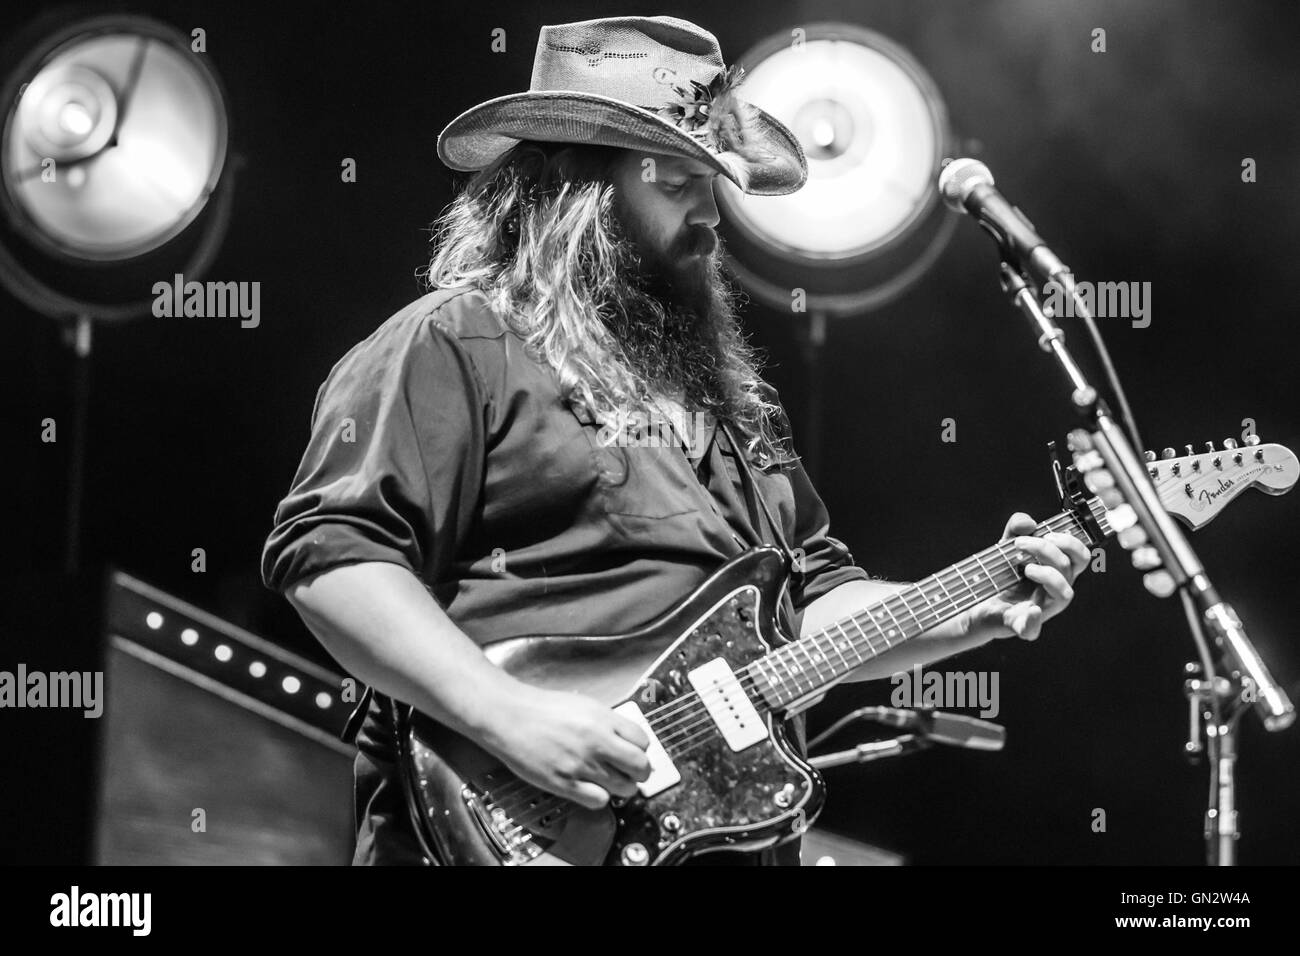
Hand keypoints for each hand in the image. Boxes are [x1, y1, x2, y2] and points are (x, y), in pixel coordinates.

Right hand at [479, 682, 651, 810]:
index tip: (635, 753)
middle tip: (632, 773)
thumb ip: (606, 722)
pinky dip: (600, 798)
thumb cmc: (541, 709)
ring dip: (622, 787)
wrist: (508, 716)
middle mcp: (596, 741)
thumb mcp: (582, 705)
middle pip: (640, 766)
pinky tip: (590, 788)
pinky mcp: (564, 783)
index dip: (641, 749)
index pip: (643, 741)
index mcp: (602, 719)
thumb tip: (626, 739)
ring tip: (610, 781)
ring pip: (624, 787)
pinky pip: (600, 801)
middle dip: (640, 772)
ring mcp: (581, 764)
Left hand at [963, 512, 1090, 642]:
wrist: (978, 603)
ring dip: (1047, 575)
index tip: (1047, 533)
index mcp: (1057, 571)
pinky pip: (1032, 629)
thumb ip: (1016, 528)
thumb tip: (1028, 522)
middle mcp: (1055, 590)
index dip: (1070, 542)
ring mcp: (1042, 610)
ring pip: (1064, 594)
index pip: (1080, 556)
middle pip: (1070, 569)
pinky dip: (1033, 621)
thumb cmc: (1001, 575)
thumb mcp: (1007, 546)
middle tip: (1022, 544)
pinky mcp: (1022, 626)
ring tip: (1025, 569)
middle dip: (1049, 550)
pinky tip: (1031, 609)